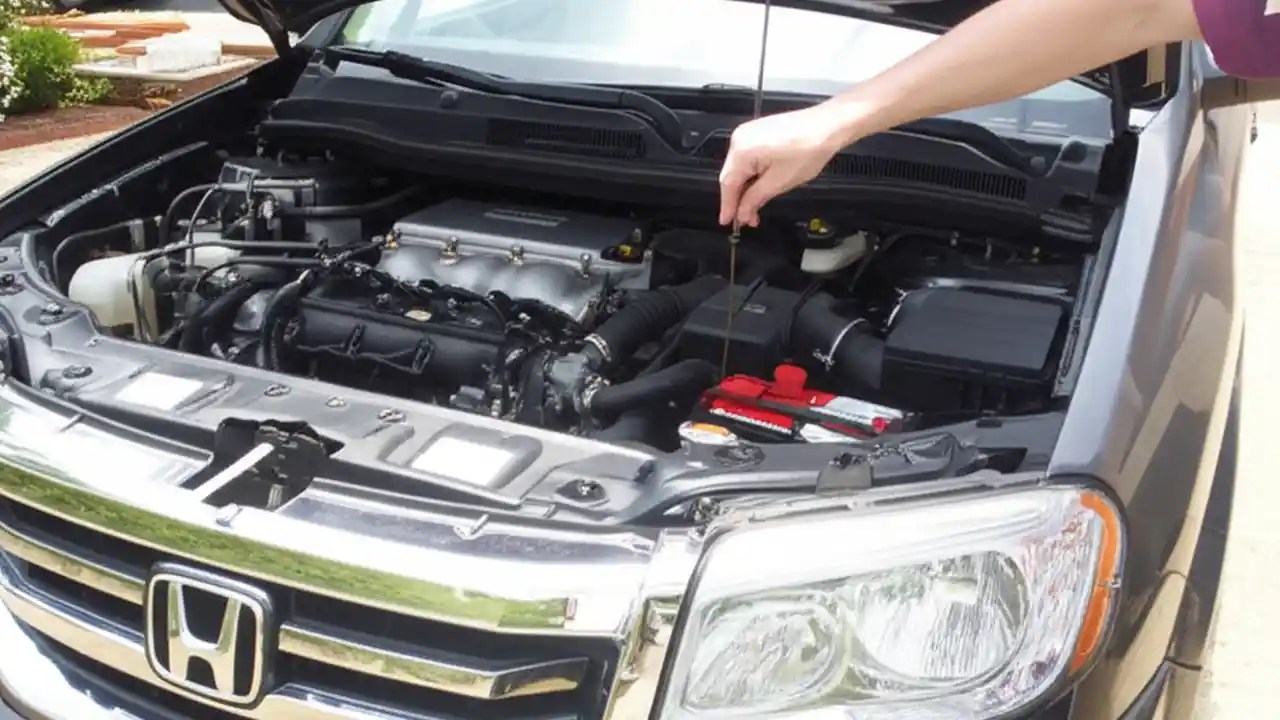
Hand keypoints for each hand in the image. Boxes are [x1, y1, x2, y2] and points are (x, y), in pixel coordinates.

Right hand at [718, 102, 853, 227]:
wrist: (828, 125)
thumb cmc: (808, 149)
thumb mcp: (779, 182)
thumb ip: (755, 199)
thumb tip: (742, 213)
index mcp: (741, 150)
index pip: (728, 184)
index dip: (728, 206)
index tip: (727, 222)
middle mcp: (740, 139)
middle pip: (732, 176)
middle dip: (739, 199)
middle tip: (747, 219)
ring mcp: (749, 133)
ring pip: (740, 168)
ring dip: (747, 188)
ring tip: (756, 208)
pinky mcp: (758, 133)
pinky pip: (748, 158)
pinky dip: (752, 175)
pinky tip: (759, 188)